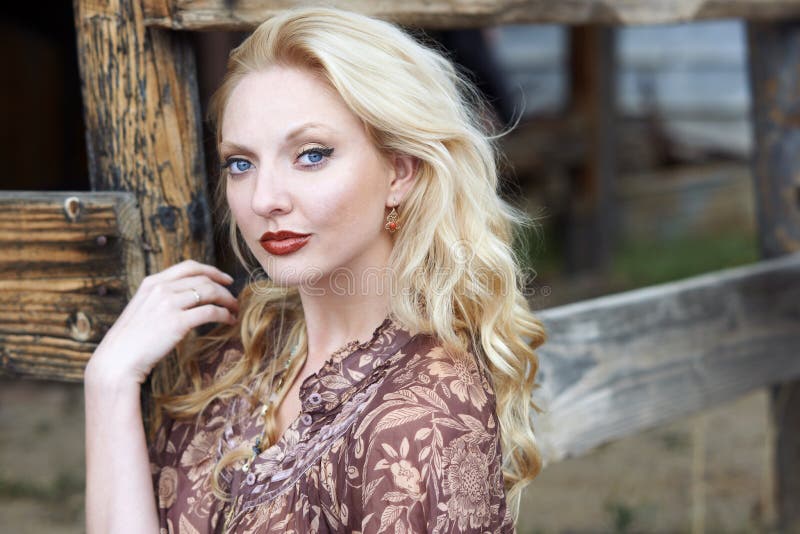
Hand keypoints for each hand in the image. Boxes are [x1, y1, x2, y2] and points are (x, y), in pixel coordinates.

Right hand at [85, 259, 239, 386]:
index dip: (211, 270)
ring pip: (210, 292)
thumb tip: (186, 297)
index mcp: (152, 283)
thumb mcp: (143, 309)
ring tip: (234, 310)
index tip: (225, 279)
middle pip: (203, 279)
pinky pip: (210, 312)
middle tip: (234, 298)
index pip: (188, 267)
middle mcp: (161, 289)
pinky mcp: (178, 322)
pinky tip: (229, 321)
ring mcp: (169, 304)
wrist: (118, 359)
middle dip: (223, 287)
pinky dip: (224, 314)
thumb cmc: (131, 340)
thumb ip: (161, 299)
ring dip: (227, 300)